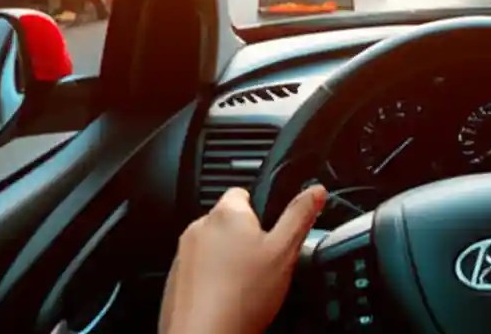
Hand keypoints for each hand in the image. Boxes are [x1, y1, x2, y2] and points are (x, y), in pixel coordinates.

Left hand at [160, 185, 325, 333]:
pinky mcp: (175, 278)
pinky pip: (199, 271)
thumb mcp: (284, 252)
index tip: (272, 232)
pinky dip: (211, 280)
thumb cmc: (241, 297)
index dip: (262, 211)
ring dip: (228, 260)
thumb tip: (315, 192)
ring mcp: (183, 254)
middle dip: (246, 239)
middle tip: (264, 264)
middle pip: (230, 223)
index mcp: (227, 213)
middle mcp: (199, 227)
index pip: (244, 193)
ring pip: (214, 248)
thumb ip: (300, 216)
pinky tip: (227, 298)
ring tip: (246, 286)